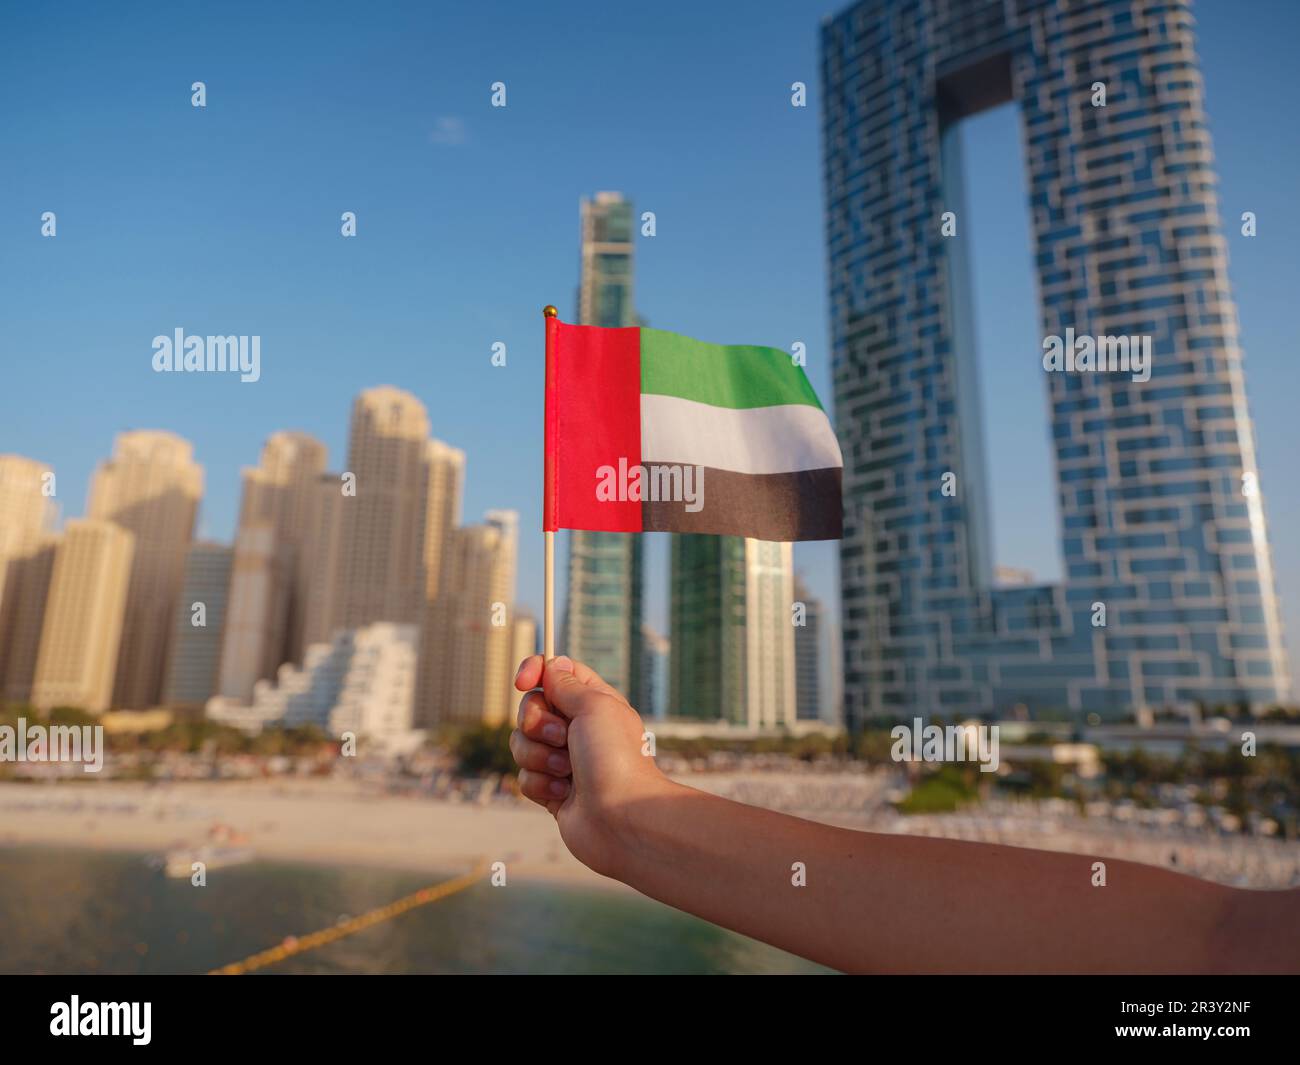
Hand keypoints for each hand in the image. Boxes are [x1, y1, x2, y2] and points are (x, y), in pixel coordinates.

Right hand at [511, 654, 671, 877]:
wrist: (622, 819)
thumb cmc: (615, 759)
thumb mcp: (594, 706)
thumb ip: (566, 684)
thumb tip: (551, 666)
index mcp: (592, 702)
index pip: (555, 672)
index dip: (535, 672)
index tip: (522, 681)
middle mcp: (577, 729)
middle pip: (530, 708)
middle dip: (537, 722)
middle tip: (562, 736)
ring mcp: (563, 760)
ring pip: (521, 743)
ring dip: (540, 757)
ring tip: (568, 772)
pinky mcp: (552, 791)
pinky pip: (524, 776)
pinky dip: (541, 784)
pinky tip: (564, 794)